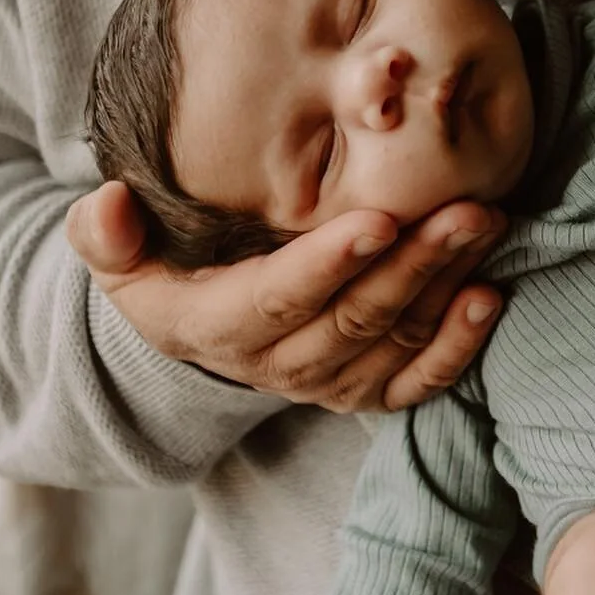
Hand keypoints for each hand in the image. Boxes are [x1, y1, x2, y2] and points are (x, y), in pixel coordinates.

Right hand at [68, 179, 505, 410]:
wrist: (202, 326)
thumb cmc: (164, 269)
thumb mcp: (119, 255)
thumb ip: (105, 233)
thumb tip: (106, 202)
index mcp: (216, 326)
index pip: (278, 298)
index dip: (328, 264)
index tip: (379, 220)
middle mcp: (278, 365)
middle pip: (355, 317)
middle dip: (416, 263)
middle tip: (467, 209)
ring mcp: (329, 383)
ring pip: (397, 339)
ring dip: (447, 285)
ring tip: (486, 227)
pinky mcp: (368, 391)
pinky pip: (418, 382)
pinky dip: (459, 348)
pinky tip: (489, 298)